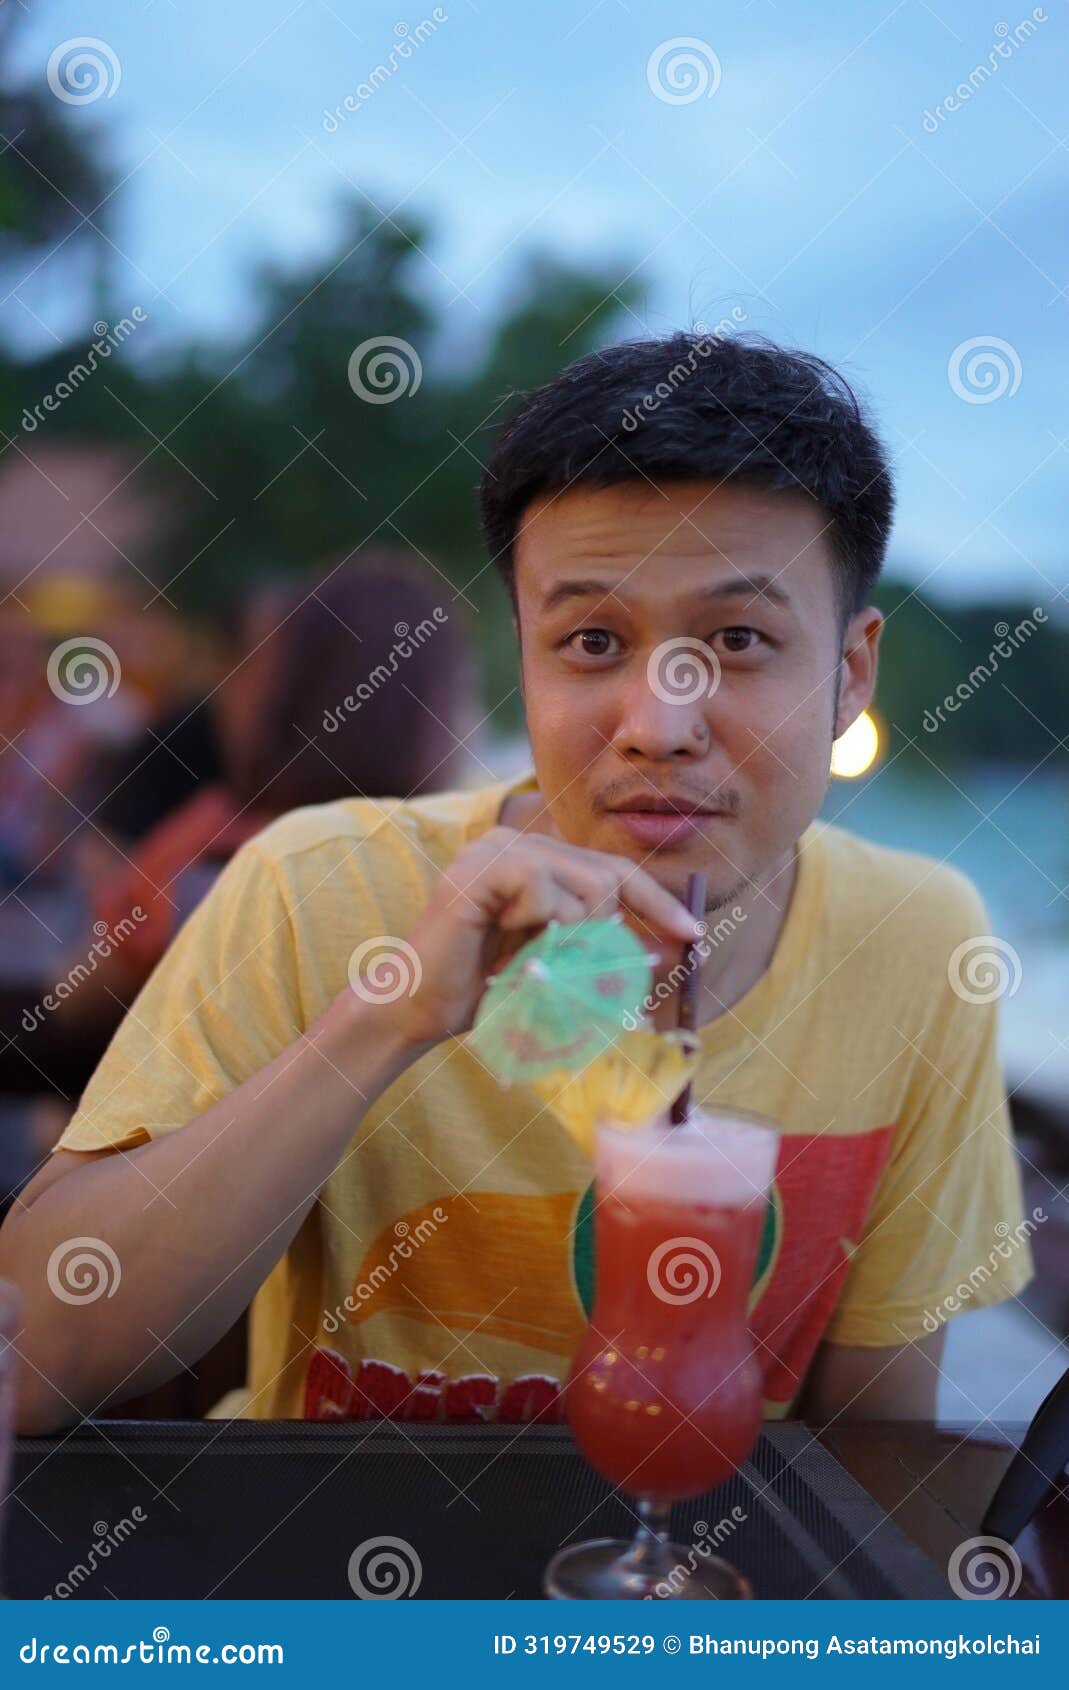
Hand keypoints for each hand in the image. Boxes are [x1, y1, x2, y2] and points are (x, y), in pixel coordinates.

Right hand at [387, 826, 702, 1050]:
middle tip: (596, 974)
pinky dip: (539, 930)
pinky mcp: (478, 871)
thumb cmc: (484, 990)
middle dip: (615, 932)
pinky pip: (545, 892)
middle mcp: (514, 843)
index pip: (613, 869)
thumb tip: (662, 945)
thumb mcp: (555, 962)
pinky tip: (506, 950)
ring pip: (584, 886)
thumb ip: (596, 943)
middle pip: (606, 875)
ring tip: (536, 965)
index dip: (658, 901)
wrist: (417, 1009)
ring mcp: (493, 851)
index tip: (694, 933)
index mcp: (533, 858)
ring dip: (573, 940)